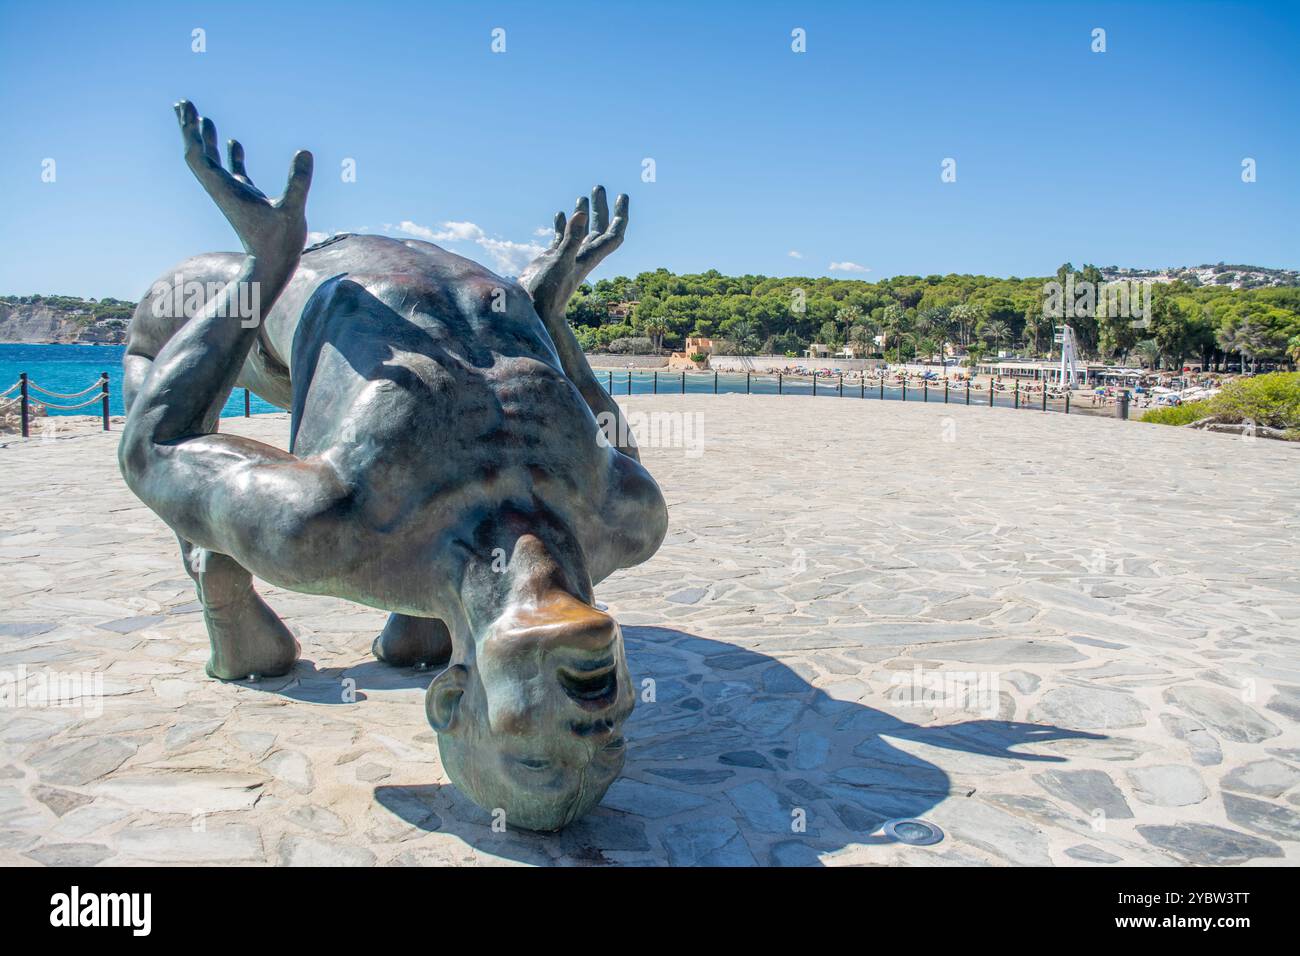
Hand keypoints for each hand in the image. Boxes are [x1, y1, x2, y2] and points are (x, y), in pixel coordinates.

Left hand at [174, 100, 311, 271]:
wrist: (274, 265)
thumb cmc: (280, 242)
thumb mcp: (293, 211)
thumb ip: (298, 182)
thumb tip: (304, 153)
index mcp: (226, 189)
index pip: (198, 156)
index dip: (190, 132)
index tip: (188, 110)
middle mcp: (224, 189)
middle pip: (198, 155)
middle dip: (189, 130)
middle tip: (183, 104)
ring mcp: (234, 193)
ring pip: (213, 162)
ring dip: (204, 140)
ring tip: (200, 117)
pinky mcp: (246, 199)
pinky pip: (232, 172)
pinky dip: (229, 155)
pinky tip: (233, 141)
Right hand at [520, 186, 627, 317]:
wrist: (534, 311)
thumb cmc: (548, 292)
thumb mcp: (559, 262)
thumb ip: (571, 239)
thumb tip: (580, 214)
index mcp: (589, 256)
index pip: (613, 234)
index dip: (621, 216)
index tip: (622, 197)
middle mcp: (582, 256)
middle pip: (599, 228)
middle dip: (601, 208)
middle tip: (598, 188)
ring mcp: (567, 257)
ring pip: (580, 231)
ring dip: (584, 214)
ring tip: (583, 196)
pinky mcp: (553, 259)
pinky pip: (561, 238)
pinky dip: (563, 225)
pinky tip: (560, 214)